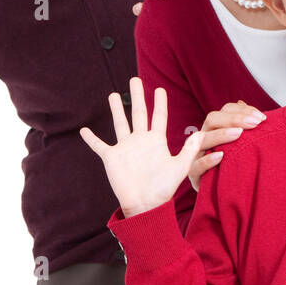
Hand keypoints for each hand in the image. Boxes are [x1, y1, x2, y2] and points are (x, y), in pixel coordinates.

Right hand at [80, 78, 203, 215]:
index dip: (159, 103)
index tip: (159, 89)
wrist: (146, 205)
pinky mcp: (112, 158)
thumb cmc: (164, 189)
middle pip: (138, 113)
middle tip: (135, 79)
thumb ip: (189, 149)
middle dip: (137, 96)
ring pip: (120, 123)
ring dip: (116, 109)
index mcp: (157, 141)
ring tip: (112, 94)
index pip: (159, 117)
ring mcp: (125, 148)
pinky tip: (83, 130)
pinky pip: (99, 146)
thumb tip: (201, 132)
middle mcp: (140, 141)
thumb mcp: (180, 167)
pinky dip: (91, 139)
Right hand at [187, 100, 266, 190]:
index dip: (242, 110)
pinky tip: (221, 156)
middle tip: (255, 123)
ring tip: (239, 134)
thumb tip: (262, 116)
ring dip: (221, 134)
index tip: (261, 118)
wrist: (221, 193)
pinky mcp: (194, 174)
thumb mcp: (242, 147)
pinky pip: (196, 166)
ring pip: (202, 139)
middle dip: (234, 119)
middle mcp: (204, 137)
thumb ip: (249, 131)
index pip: (225, 110)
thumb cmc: (234, 165)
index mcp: (216, 128)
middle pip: (212, 119)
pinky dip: (207, 160)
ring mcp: (196, 155)